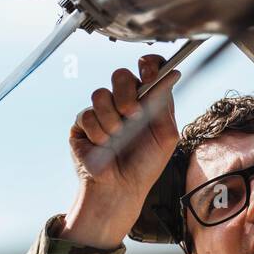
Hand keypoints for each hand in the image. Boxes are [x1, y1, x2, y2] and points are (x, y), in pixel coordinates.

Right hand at [63, 54, 180, 248]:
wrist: (120, 188)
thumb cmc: (145, 166)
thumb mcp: (166, 135)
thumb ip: (166, 104)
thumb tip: (170, 74)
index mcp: (146, 103)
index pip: (147, 70)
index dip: (148, 64)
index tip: (148, 71)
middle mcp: (124, 104)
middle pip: (121, 75)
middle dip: (126, 92)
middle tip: (132, 113)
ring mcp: (102, 113)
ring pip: (100, 94)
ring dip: (111, 119)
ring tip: (116, 138)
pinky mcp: (83, 125)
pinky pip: (87, 114)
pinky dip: (98, 132)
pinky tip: (102, 144)